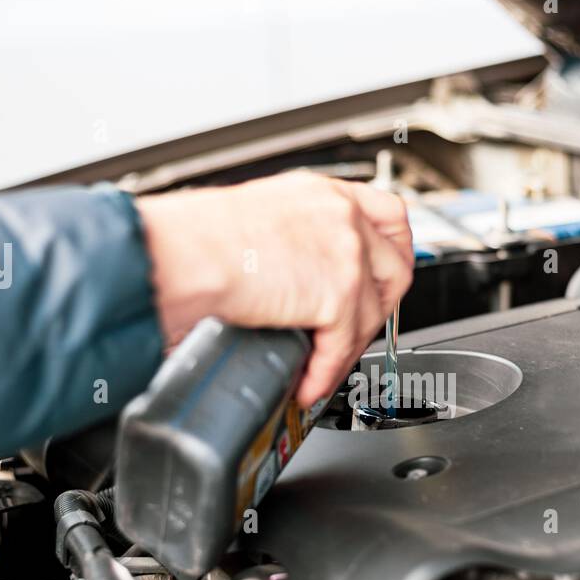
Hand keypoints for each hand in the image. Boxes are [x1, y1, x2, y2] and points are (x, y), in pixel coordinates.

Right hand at [136, 171, 413, 406]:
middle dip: (380, 309)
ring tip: (322, 369)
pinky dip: (325, 372)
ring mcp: (347, 253)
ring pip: (373, 315)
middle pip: (395, 268)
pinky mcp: (338, 293)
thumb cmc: (196, 239)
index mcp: (323, 194)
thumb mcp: (261, 219)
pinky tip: (307, 384)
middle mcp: (342, 216)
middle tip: (355, 334)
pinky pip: (343, 346)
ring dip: (349, 350)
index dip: (393, 252)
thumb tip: (300, 279)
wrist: (184, 253)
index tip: (385, 276)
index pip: (389, 216)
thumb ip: (296, 241)